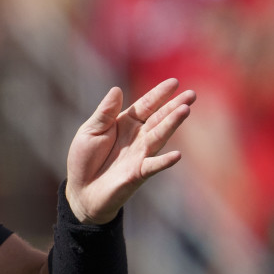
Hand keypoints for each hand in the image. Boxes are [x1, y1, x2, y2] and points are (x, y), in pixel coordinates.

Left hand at [65, 78, 195, 223]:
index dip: (159, 94)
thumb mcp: (90, 131)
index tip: (174, 82)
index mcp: (125, 123)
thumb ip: (104, 113)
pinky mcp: (138, 173)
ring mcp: (140, 154)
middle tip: (191, 95)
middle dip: (174, 106)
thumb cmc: (84, 159)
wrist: (81, 191)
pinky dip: (164, 161)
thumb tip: (117, 89)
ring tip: (185, 110)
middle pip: (158, 118)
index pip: (146, 105)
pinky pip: (153, 166)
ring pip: (159, 136)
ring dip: (172, 124)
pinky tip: (177, 155)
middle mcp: (137, 137)